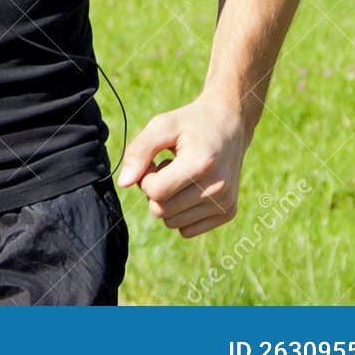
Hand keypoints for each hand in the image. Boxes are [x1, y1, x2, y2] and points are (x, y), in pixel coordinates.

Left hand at [116, 94, 250, 237]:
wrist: (230, 124)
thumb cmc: (190, 123)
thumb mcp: (162, 125)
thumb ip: (138, 151)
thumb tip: (124, 183)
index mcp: (201, 164)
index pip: (155, 192)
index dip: (146, 178)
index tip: (155, 162)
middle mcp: (217, 187)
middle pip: (161, 211)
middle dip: (155, 191)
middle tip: (166, 169)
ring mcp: (225, 203)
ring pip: (172, 223)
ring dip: (168, 202)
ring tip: (180, 177)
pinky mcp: (228, 213)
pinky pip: (187, 230)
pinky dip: (181, 213)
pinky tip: (190, 189)